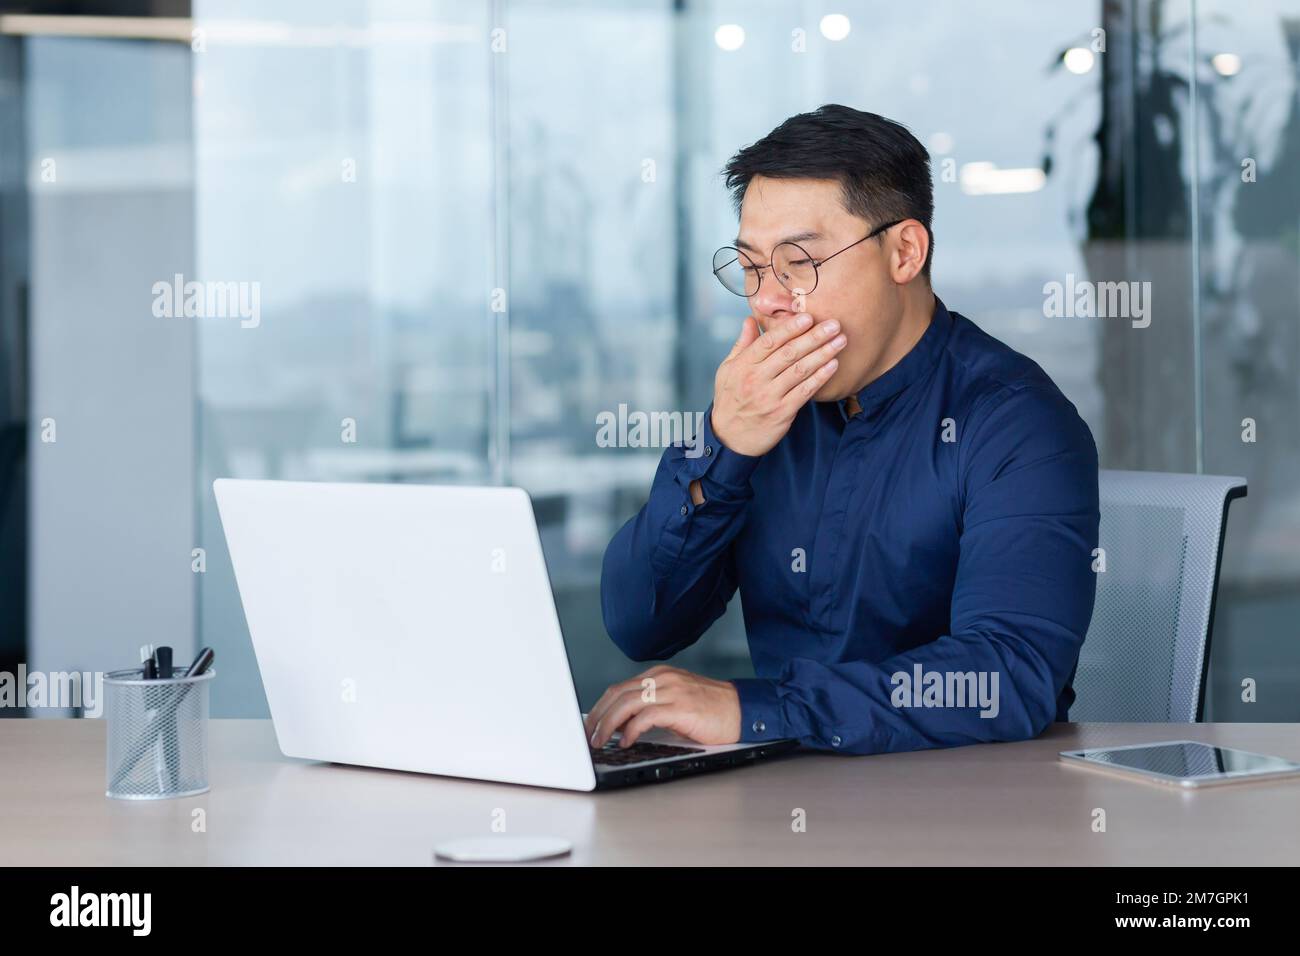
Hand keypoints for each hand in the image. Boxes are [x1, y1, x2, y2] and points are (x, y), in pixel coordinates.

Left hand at [584, 666, 741, 748]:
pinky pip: (646, 716)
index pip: (619, 688)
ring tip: (600, 741)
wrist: (743, 710)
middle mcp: (662, 679)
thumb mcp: (675, 703)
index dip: (600, 707)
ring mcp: (671, 691)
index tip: (589, 724)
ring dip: (607, 724)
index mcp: (659, 676)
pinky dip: (630, 730)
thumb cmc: (712, 710)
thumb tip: (622, 725)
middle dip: (597, 716)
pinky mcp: (680, 706)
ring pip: (626, 703)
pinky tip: (625, 741)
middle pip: (617, 693)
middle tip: (587, 735)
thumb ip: (650, 708)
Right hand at [709, 312, 845, 456]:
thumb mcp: (728, 370)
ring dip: (823, 354)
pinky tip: (833, 365)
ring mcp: (770, 396)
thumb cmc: (730, 400)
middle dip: (814, 337)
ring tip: (840, 341)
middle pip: (789, 353)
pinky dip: (820, 377)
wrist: (729, 437)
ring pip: (800, 370)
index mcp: (743, 365)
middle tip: (834, 324)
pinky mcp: (782, 412)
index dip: (790, 328)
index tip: (808, 317)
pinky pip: (805, 391)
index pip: (769, 342)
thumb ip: (742, 344)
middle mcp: (756, 379)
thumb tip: (749, 319)